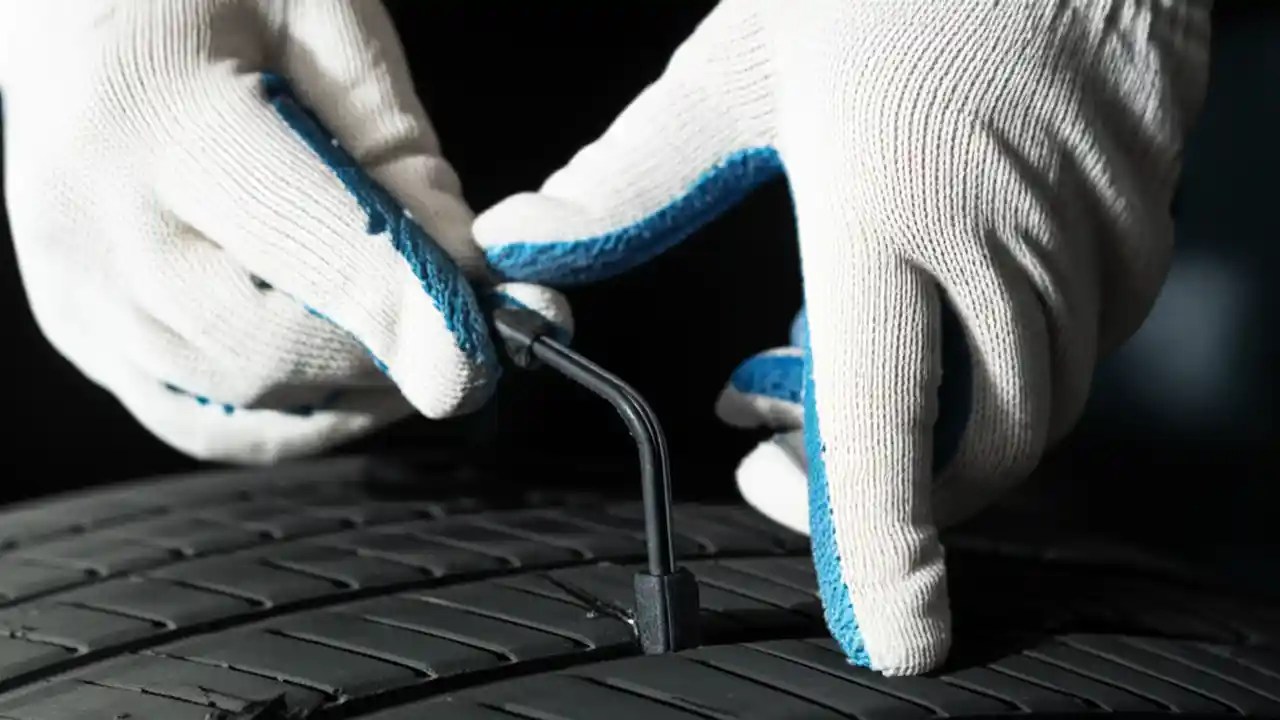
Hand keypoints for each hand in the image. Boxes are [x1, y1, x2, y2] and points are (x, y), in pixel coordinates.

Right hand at [0, 1, 567, 462]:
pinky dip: (293, 414)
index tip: (484, 351)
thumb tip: (463, 271)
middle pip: (270, 352)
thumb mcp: (326, 19)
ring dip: (356, 389)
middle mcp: (97, 220)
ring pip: (243, 404)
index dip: (409, 314)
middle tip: (474, 330)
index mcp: (160, 112)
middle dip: (393, 356)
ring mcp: (78, 287)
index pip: (308, 249)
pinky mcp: (81, 327)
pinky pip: (202, 422)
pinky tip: (345, 371)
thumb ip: (396, 153)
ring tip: (415, 334)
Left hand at [473, 1, 1210, 673]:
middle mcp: (1010, 247)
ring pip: (1034, 404)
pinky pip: (1086, 338)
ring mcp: (1095, 237)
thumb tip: (529, 246)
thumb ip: (628, 182)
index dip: (884, 556)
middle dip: (882, 486)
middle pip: (974, 452)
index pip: (889, 436)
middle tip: (778, 434)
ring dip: (936, 418)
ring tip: (841, 340)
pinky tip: (940, 293)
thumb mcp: (736, 66)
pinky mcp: (1144, 219)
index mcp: (892, 218)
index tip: (889, 632)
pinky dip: (1006, 360)